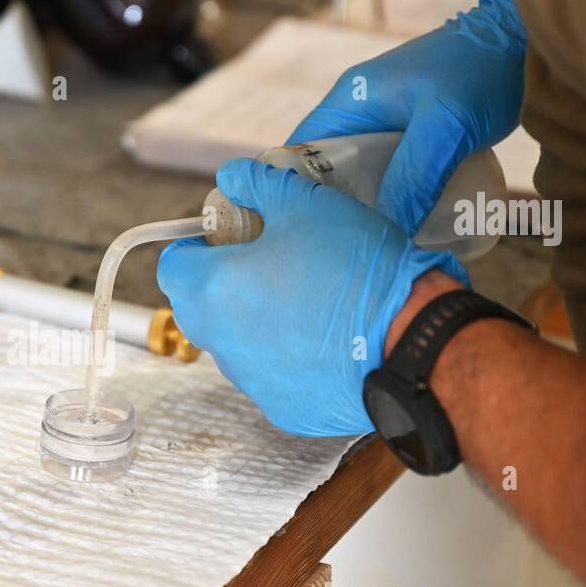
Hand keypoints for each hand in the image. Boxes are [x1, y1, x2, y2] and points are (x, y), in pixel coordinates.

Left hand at [158, 160, 467, 436]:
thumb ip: (259, 185)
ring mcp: (251, 381)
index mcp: (215, 289)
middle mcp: (223, 343)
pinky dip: (287, 357)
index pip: (172, 266)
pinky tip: (325, 338)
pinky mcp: (283, 409)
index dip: (195, 247)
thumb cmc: (360, 272)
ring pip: (234, 344)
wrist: (413, 340)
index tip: (224, 239)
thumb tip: (234, 177)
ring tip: (305, 299)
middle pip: (198, 307)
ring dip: (254, 322)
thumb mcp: (308, 203)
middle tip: (267, 263)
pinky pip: (271, 376)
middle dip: (221, 284)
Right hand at [288, 0, 526, 234]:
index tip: (305, 231)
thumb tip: (388, 231)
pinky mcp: (411, 137)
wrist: (523, 39)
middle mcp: (358, 114)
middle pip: (328, 172)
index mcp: (348, 101)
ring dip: (367, 208)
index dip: (296, 192)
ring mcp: (385, 125)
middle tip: (344, 249)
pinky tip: (404, 227)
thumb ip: (413, 177)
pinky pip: (389, 176)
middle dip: (336, 209)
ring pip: (360, 178)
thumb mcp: (445, 128)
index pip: (299, 152)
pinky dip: (393, 200)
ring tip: (372, 246)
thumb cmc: (480, 70)